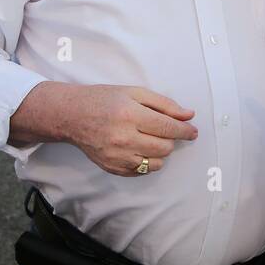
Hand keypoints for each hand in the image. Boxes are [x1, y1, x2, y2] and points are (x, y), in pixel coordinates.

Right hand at [17, 82, 196, 176]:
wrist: (72, 115)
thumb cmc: (105, 99)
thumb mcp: (134, 92)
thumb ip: (164, 104)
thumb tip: (188, 115)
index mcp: (130, 115)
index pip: (168, 128)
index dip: (185, 131)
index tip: (193, 131)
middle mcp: (124, 138)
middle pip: (165, 147)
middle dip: (170, 139)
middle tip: (163, 130)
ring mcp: (117, 156)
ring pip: (156, 163)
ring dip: (160, 152)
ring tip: (149, 139)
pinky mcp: (112, 168)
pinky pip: (141, 171)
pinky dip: (146, 162)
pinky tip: (139, 148)